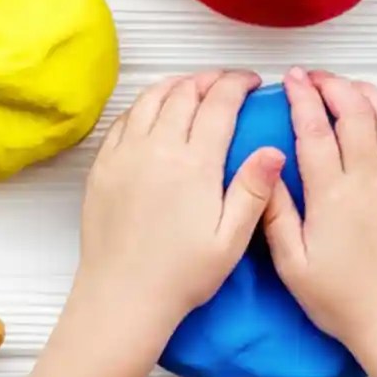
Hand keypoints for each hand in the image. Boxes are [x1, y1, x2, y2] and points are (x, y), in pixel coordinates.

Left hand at [77, 70, 286, 329]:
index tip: (251, 82)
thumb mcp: (231, 239)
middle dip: (210, 79)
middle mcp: (156, 149)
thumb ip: (253, 190)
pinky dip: (144, 105)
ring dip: (176, 85)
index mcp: (193, 164)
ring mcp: (125, 154)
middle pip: (185, 92)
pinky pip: (124, 119)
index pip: (218, 102)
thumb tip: (273, 150)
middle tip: (226, 83)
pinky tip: (154, 111)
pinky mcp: (103, 166)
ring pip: (150, 99)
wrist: (122, 296)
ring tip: (193, 87)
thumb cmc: (181, 275)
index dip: (237, 84)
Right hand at [263, 68, 376, 352]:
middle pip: (355, 110)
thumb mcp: (292, 264)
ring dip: (367, 93)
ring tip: (347, 88)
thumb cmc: (343, 301)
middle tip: (314, 79)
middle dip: (332, 85)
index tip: (290, 80)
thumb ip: (276, 213)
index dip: (301, 96)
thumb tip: (265, 167)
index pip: (314, 128)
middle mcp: (371, 180)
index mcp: (333, 195)